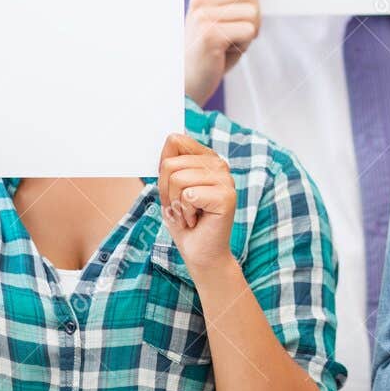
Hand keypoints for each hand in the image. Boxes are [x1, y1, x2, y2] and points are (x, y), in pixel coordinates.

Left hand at [158, 134, 236, 269]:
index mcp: (206, 158)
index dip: (163, 169)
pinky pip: (188, 195)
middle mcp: (219, 165)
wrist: (201, 253)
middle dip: (166, 191)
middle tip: (180, 207)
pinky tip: (196, 220)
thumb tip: (170, 137)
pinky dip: (185, 213)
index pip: (175, 141)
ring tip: (188, 214)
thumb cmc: (185, 221)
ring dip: (176, 204)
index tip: (171, 188)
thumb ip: (170, 163)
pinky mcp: (226, 197)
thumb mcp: (170, 188)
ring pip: (177, 179)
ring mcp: (225, 180)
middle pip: (170, 164)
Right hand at [185, 0, 270, 104]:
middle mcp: (201, 0)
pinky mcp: (211, 34)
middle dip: (255, 16)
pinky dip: (245, 44)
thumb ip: (233, 0)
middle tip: (240, 33)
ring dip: (250, 32)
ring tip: (231, 42)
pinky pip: (249, 31)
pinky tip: (228, 51)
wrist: (188, 79)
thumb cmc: (211, 48)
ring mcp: (204, 16)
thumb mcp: (219, 17)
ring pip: (252, 13)